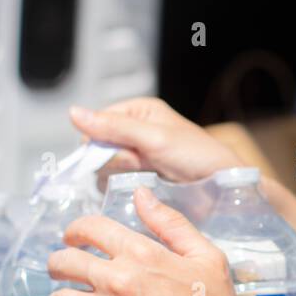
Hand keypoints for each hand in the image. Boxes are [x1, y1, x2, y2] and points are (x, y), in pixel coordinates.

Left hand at [46, 185, 252, 295]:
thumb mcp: (207, 259)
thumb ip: (171, 224)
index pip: (91, 228)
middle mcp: (117, 281)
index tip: (73, 236)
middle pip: (64, 261)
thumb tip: (142, 195)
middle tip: (61, 267)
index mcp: (141, 254)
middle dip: (58, 262)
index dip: (76, 228)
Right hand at [68, 97, 238, 187]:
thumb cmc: (195, 155)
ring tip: (148, 172)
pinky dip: (128, 183)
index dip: (101, 141)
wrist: (222, 184)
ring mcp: (138, 153)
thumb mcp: (153, 138)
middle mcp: (134, 130)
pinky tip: (145, 183)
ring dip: (123, 172)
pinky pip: (118, 180)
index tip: (122, 152)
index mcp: (137, 111)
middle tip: (141, 162)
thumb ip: (114, 127)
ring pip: (106, 166)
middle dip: (116, 159)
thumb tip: (73, 112)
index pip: (95, 124)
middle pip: (98, 147)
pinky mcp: (142, 174)